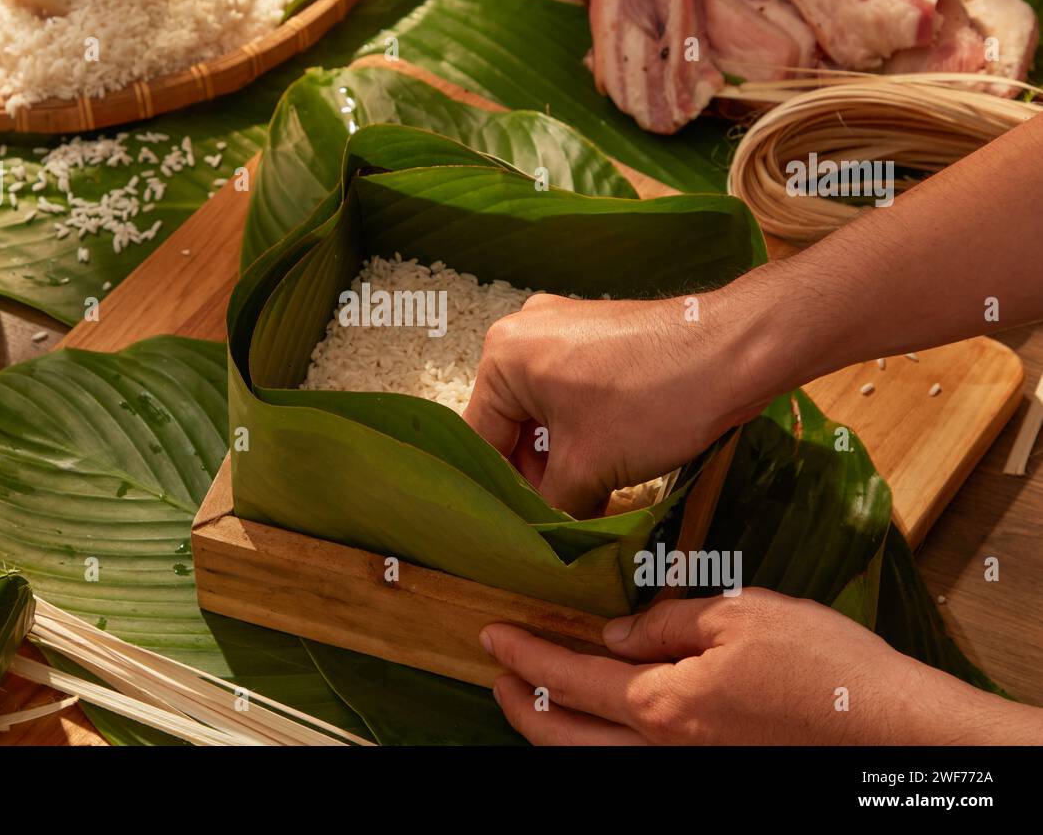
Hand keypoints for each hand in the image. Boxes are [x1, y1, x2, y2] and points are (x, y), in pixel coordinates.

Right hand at [463, 293, 766, 516]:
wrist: (737, 352)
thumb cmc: (654, 401)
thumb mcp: (588, 468)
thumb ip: (548, 506)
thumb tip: (538, 538)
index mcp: (502, 355)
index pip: (482, 439)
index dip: (501, 492)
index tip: (520, 532)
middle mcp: (523, 331)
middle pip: (512, 425)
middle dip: (536, 477)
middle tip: (560, 523)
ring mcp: (563, 327)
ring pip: (545, 413)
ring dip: (563, 460)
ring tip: (589, 503)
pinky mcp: (599, 334)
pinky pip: (572, 392)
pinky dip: (584, 432)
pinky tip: (608, 470)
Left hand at [481, 588, 1034, 744]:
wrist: (896, 737)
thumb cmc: (826, 669)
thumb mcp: (743, 615)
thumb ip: (668, 624)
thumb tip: (616, 634)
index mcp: (664, 705)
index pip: (572, 677)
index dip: (526, 656)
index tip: (494, 636)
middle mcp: (664, 753)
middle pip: (565, 738)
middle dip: (524, 706)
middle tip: (499, 677)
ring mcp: (687, 774)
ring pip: (593, 764)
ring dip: (553, 735)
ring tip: (534, 706)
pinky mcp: (713, 777)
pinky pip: (630, 768)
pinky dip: (599, 749)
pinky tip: (602, 730)